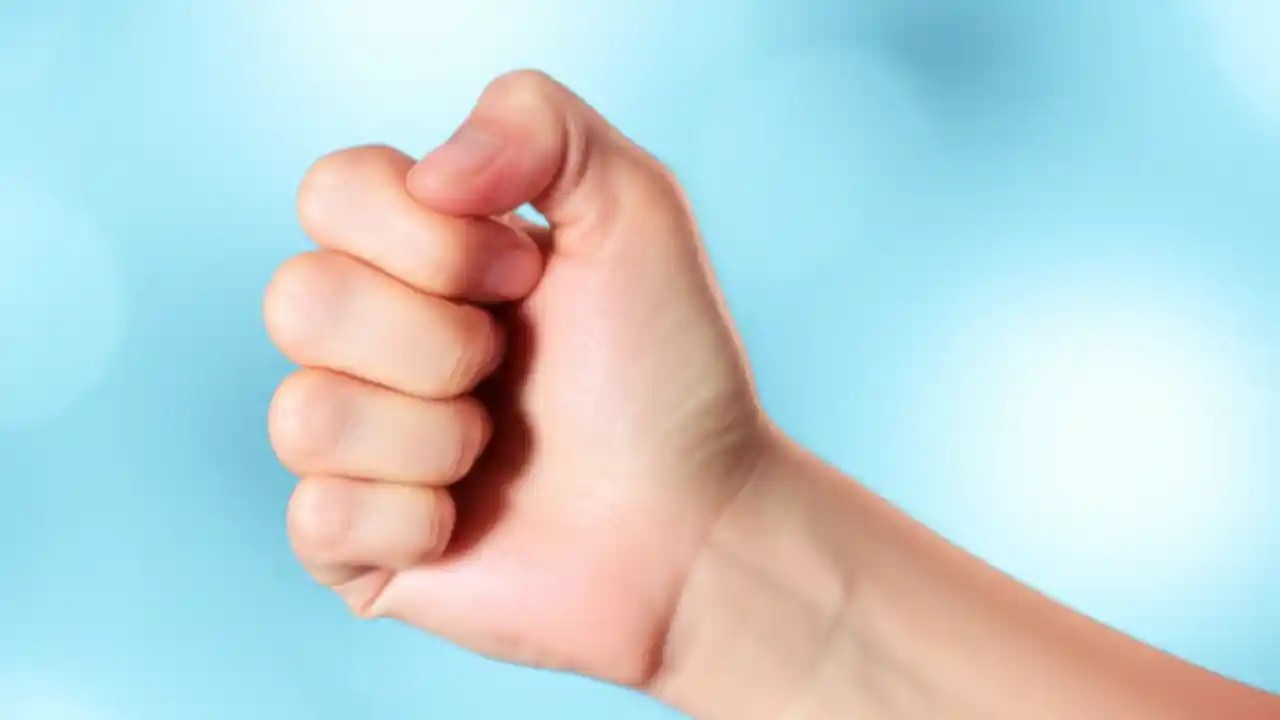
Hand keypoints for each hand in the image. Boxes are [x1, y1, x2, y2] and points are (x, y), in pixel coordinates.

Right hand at [264, 70, 766, 684]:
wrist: (697, 518)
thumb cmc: (667, 367)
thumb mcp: (634, 207)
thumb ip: (538, 123)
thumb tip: (428, 174)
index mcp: (413, 250)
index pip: (331, 192)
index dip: (430, 240)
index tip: (526, 277)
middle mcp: (368, 338)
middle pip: (299, 300)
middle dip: (437, 342)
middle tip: (510, 369)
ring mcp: (353, 443)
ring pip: (305, 417)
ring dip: (433, 437)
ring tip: (497, 448)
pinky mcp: (350, 545)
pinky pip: (319, 518)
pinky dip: (415, 521)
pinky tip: (468, 523)